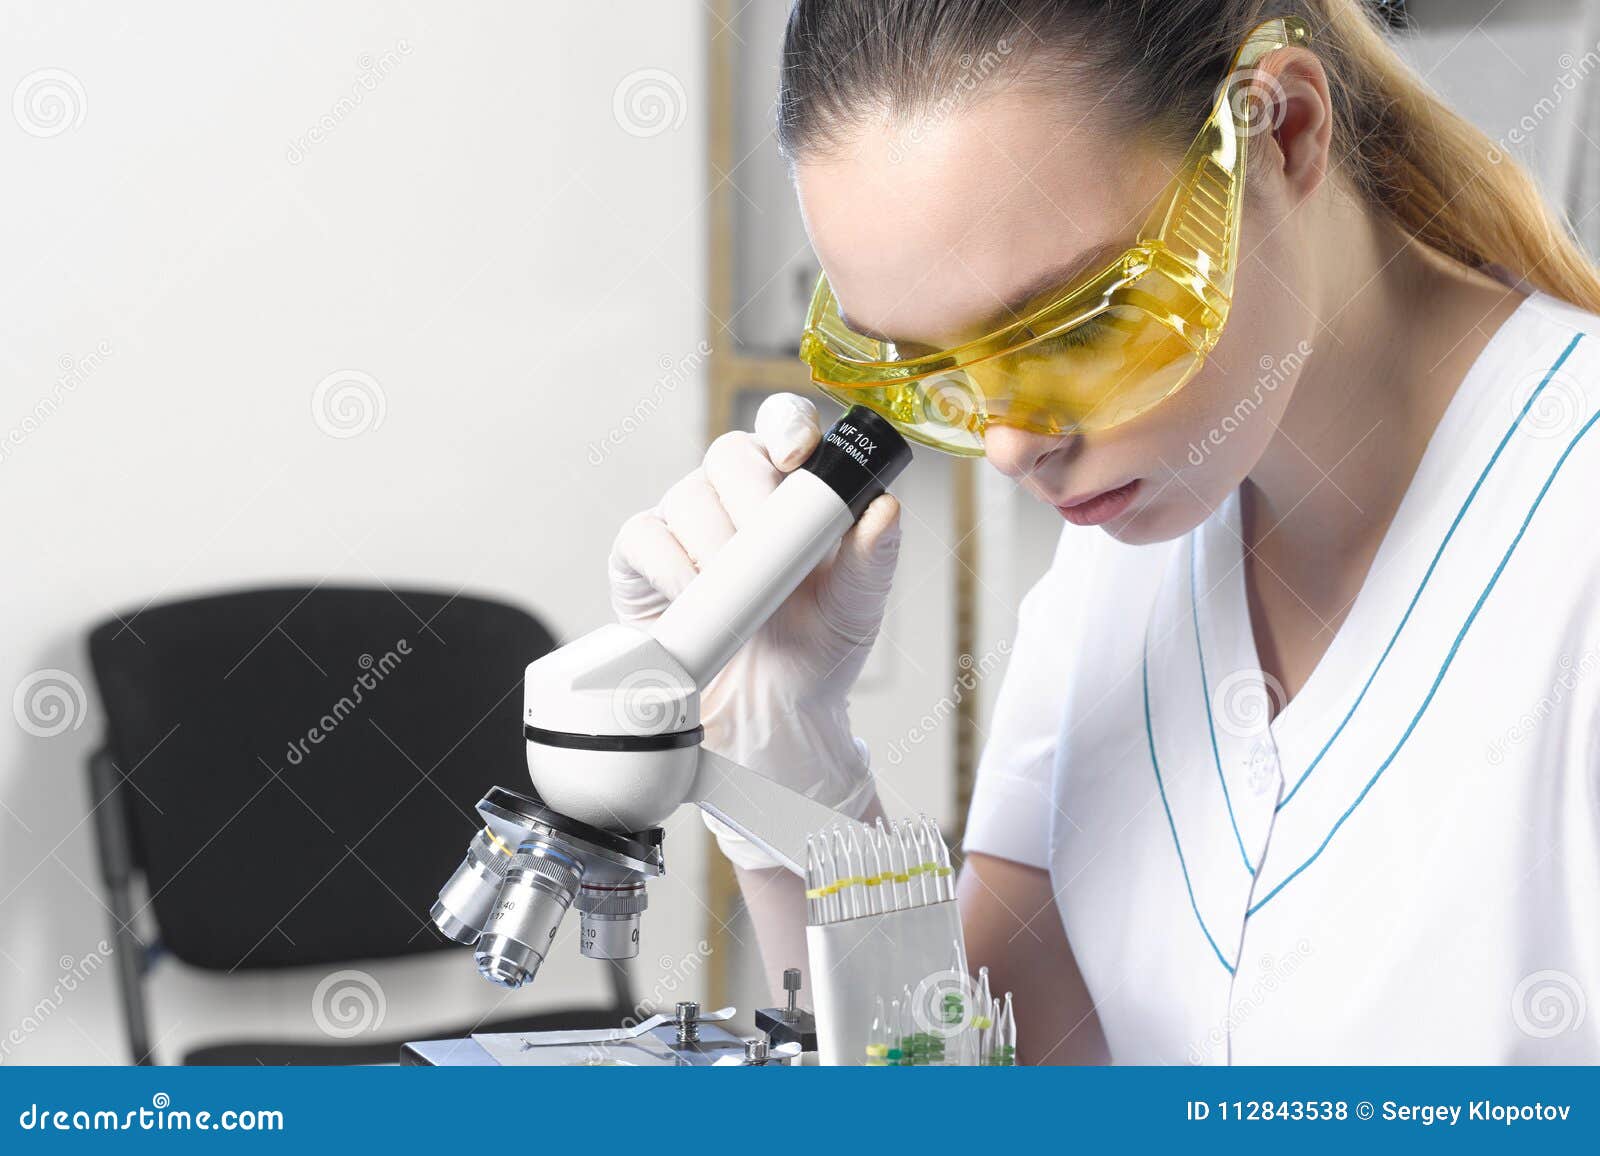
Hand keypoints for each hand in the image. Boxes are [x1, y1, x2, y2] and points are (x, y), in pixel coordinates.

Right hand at [608, 393, 901, 865]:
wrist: (769, 710)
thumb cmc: (816, 645)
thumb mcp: (857, 606)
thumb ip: (874, 557)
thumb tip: (885, 510)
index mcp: (792, 486)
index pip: (783, 426)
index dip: (785, 426)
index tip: (796, 456)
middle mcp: (735, 493)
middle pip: (730, 453)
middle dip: (753, 497)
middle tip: (770, 549)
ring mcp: (684, 520)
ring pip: (688, 495)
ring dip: (715, 543)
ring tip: (740, 594)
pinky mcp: (641, 557)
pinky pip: (643, 535)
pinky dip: (670, 565)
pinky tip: (694, 595)